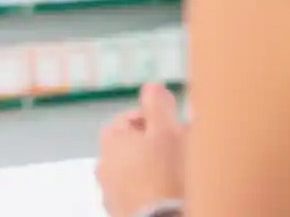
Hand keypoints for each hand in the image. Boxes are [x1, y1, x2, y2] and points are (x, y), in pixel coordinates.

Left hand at [95, 83, 186, 216]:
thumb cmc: (164, 177)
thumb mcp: (166, 130)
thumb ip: (158, 104)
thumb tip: (152, 86)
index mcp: (110, 140)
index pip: (131, 118)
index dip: (157, 119)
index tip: (176, 126)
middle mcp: (104, 166)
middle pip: (136, 146)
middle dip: (160, 145)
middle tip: (185, 149)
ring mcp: (111, 192)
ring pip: (138, 172)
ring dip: (158, 169)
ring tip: (182, 175)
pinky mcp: (123, 213)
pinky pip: (142, 194)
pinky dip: (155, 191)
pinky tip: (172, 194)